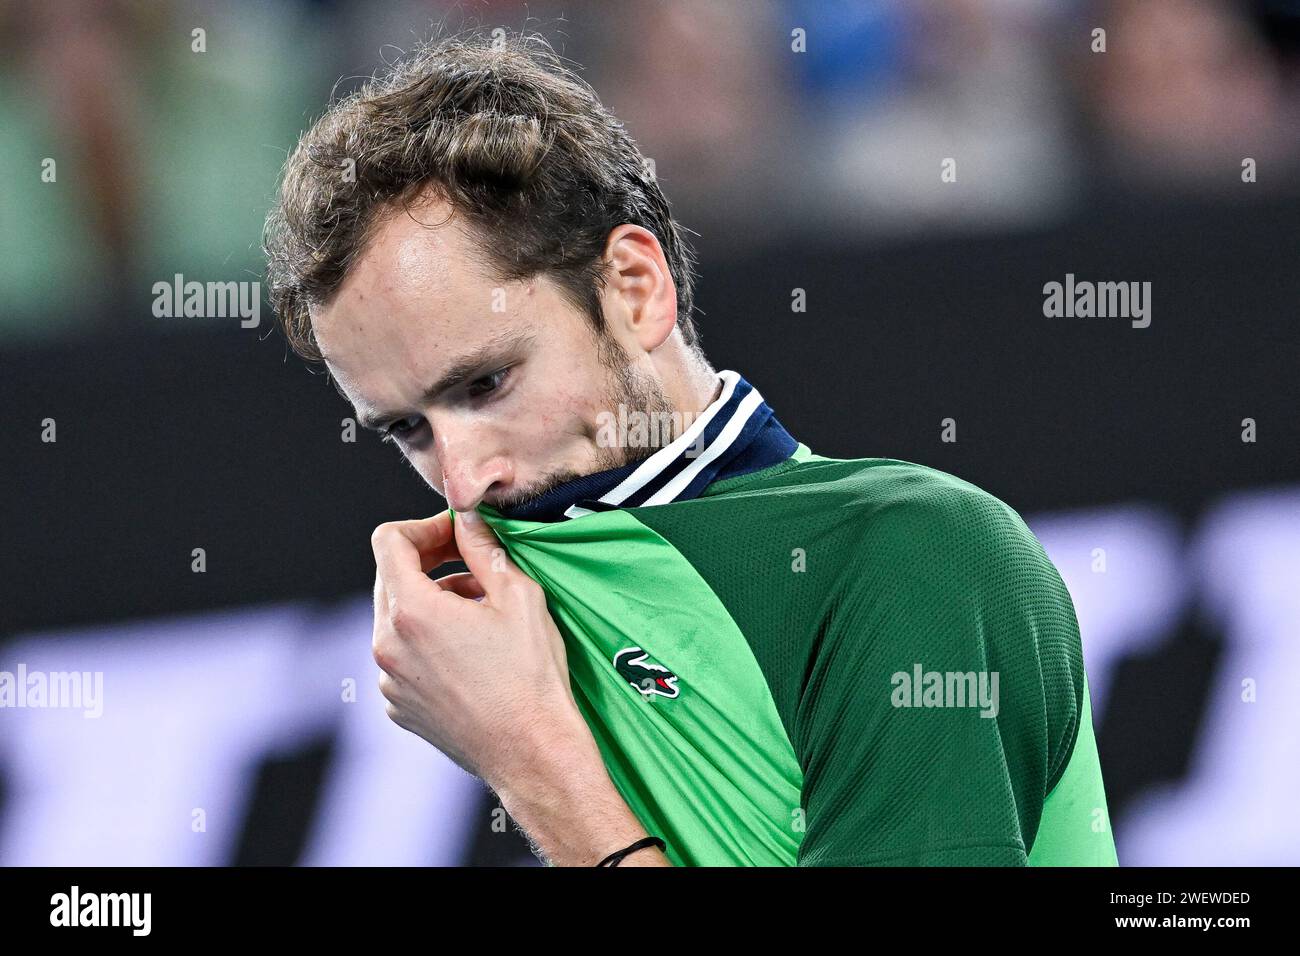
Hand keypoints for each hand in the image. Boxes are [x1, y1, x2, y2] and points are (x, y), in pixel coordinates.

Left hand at [370, 508, 671, 864]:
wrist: (532, 752)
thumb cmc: (530, 676)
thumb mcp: (518, 595)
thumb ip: (483, 547)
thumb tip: (468, 517)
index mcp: (411, 611)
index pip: (389, 541)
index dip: (424, 527)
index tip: (457, 533)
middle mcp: (387, 645)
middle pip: (390, 579)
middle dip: (430, 562)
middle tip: (474, 565)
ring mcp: (389, 680)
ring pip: (397, 620)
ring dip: (432, 604)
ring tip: (481, 612)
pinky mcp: (399, 706)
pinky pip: (403, 657)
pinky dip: (429, 643)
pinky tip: (471, 653)